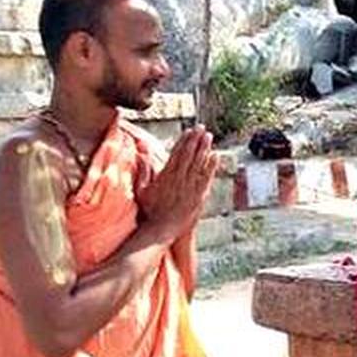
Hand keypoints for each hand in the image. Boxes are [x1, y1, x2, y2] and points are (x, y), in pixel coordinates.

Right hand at [137, 126, 216, 240]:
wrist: (163, 228)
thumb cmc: (150, 210)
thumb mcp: (142, 188)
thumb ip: (143, 168)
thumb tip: (141, 149)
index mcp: (167, 175)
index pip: (178, 153)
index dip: (185, 140)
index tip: (189, 131)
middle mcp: (181, 178)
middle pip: (190, 155)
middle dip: (196, 140)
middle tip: (202, 128)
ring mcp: (192, 187)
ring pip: (200, 163)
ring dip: (205, 149)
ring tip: (209, 137)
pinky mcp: (200, 195)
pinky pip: (207, 177)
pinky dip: (212, 166)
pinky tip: (216, 156)